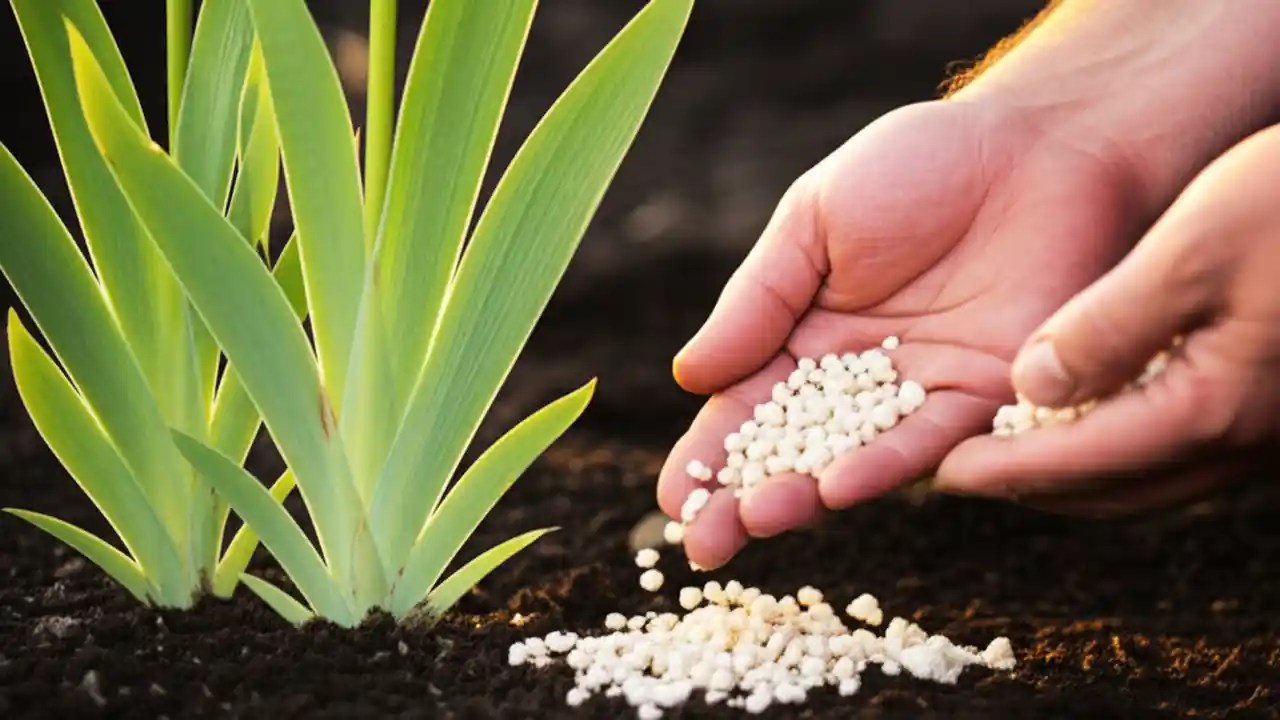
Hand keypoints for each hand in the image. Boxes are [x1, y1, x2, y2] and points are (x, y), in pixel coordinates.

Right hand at [658, 98, 1139, 567]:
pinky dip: (885, 464)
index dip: (708, 457)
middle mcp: (858, 378)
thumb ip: (757, 301)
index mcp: (805, 335)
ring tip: (757, 519)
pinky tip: (837, 486)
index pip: (745, 409)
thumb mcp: (813, 221)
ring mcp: (920, 392)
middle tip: (704, 542)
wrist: (1040, 143)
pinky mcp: (986, 395)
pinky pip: (929, 439)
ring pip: (853, 459)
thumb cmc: (917, 165)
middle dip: (745, 498)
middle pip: (791, 452)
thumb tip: (688, 376)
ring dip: (805, 493)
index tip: (674, 501)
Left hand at [939, 125, 1279, 515]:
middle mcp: (1240, 443)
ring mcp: (1266, 437)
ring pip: (1146, 480)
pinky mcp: (1278, 416)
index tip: (939, 472)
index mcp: (1208, 408)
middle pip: (1108, 490)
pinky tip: (1094, 415)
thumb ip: (1108, 325)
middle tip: (964, 469)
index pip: (1075, 463)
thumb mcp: (1197, 246)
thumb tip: (1027, 387)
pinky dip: (1121, 449)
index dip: (999, 471)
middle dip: (1030, 485)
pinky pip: (1183, 455)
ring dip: (1073, 474)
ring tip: (1013, 448)